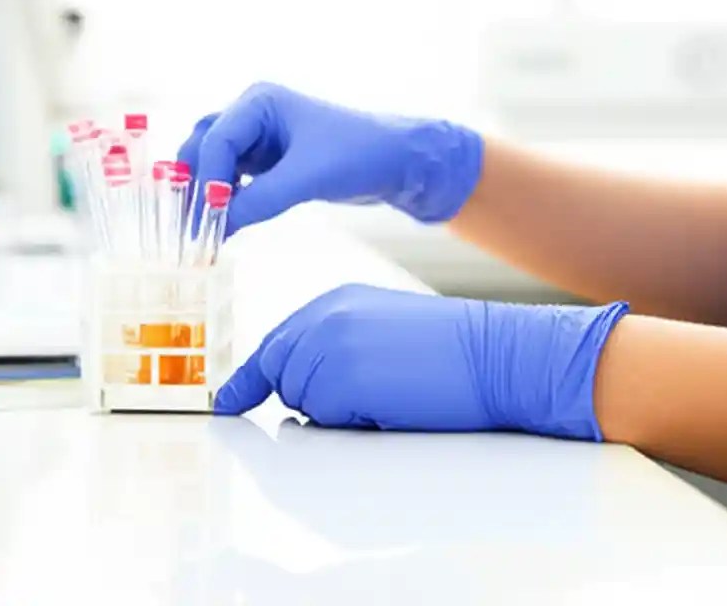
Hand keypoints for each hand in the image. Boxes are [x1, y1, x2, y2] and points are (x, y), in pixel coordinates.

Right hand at [178, 82, 482, 235]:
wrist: (398, 163)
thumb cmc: (361, 154)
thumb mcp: (309, 177)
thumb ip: (261, 200)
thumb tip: (219, 227)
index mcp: (260, 101)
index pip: (217, 139)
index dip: (207, 178)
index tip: (205, 215)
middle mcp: (254, 114)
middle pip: (205, 147)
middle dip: (196, 184)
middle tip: (189, 223)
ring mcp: (260, 138)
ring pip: (216, 165)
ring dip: (207, 194)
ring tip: (201, 230)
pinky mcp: (270, 162)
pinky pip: (235, 181)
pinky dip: (226, 201)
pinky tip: (224, 226)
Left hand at [212, 284, 628, 440]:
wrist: (498, 354)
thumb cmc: (456, 350)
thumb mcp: (385, 328)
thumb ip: (336, 345)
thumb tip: (302, 391)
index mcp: (334, 302)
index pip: (277, 345)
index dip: (251, 379)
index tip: (228, 400)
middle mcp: (322, 319)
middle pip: (284, 379)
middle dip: (317, 399)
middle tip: (380, 391)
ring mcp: (325, 349)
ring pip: (303, 404)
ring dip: (338, 413)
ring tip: (393, 392)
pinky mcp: (337, 382)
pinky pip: (325, 422)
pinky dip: (354, 424)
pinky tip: (394, 404)